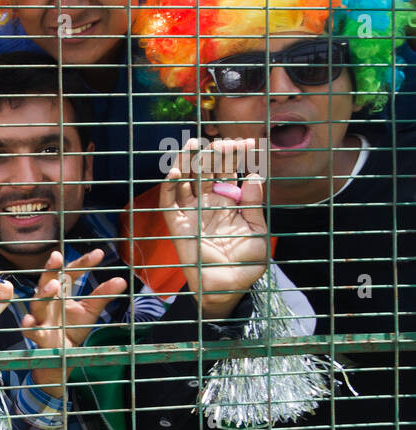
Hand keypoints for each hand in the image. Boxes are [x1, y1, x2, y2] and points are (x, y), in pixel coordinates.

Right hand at [21, 249, 126, 394]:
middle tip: (57, 257)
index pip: (70, 272)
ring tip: (53, 286)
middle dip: (50, 269)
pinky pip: (30, 329)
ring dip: (44, 294)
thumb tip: (122, 280)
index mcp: (61, 292)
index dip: (83, 263)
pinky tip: (29, 320)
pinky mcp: (39, 335)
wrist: (63, 355)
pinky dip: (28, 325)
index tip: (99, 254)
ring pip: (38, 303)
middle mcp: (49, 301)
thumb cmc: (72, 328)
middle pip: (47, 281)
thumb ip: (102, 296)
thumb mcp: (90, 310)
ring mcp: (42, 317)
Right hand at [159, 137, 269, 316]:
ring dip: (187, 162)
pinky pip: (169, 202)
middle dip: (213, 155)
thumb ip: (254, 204)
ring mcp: (192, 212)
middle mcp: (209, 203)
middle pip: (207, 171)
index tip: (246, 142)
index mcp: (230, 203)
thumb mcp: (258, 232)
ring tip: (193, 144)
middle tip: (221, 142)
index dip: (236, 157)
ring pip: (186, 181)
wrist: (227, 287)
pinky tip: (176, 171)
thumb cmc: (246, 264)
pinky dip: (170, 186)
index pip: (230, 173)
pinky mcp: (177, 224)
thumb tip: (254, 176)